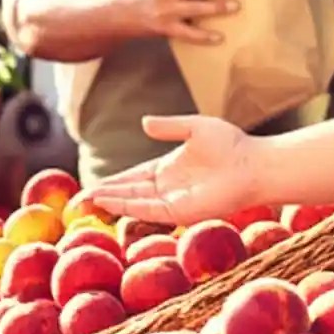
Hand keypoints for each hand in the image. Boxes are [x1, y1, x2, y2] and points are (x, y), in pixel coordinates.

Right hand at [90, 115, 260, 224]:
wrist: (254, 164)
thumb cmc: (231, 145)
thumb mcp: (195, 127)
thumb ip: (169, 126)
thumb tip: (143, 122)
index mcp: (169, 168)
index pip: (133, 177)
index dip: (112, 182)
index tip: (91, 187)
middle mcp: (168, 187)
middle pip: (129, 193)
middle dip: (104, 197)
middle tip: (79, 202)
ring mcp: (174, 201)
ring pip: (135, 203)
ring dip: (111, 203)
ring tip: (87, 203)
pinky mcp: (181, 211)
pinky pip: (149, 209)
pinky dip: (129, 207)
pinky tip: (110, 203)